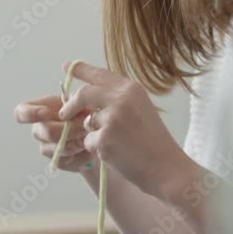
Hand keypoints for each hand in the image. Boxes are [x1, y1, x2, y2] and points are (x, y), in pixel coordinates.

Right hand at [14, 94, 95, 172]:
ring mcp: (47, 147)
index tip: (45, 113)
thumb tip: (79, 117)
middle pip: (45, 132)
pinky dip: (83, 156)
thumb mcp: (85, 103)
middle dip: (69, 130)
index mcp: (41, 109)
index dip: (29, 114)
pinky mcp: (59, 162)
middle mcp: (40, 129)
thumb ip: (78, 106)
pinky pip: (69, 161)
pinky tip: (89, 150)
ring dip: (78, 143)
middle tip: (85, 127)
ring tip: (90, 137)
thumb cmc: (88, 113)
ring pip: (58, 149)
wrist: (99, 133)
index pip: (22, 112)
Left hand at [57, 61, 193, 199]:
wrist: (167, 167)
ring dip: (94, 133)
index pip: (100, 74)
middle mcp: (121, 99)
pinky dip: (98, 149)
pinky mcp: (104, 139)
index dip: (81, 69)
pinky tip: (117, 154)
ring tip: (118, 144)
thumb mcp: (142, 109)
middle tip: (65, 113)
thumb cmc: (155, 142)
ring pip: (86, 122)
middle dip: (71, 104)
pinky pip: (89, 141)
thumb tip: (88, 97)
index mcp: (132, 89)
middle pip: (84, 94)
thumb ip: (119, 100)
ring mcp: (111, 119)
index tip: (66, 66)